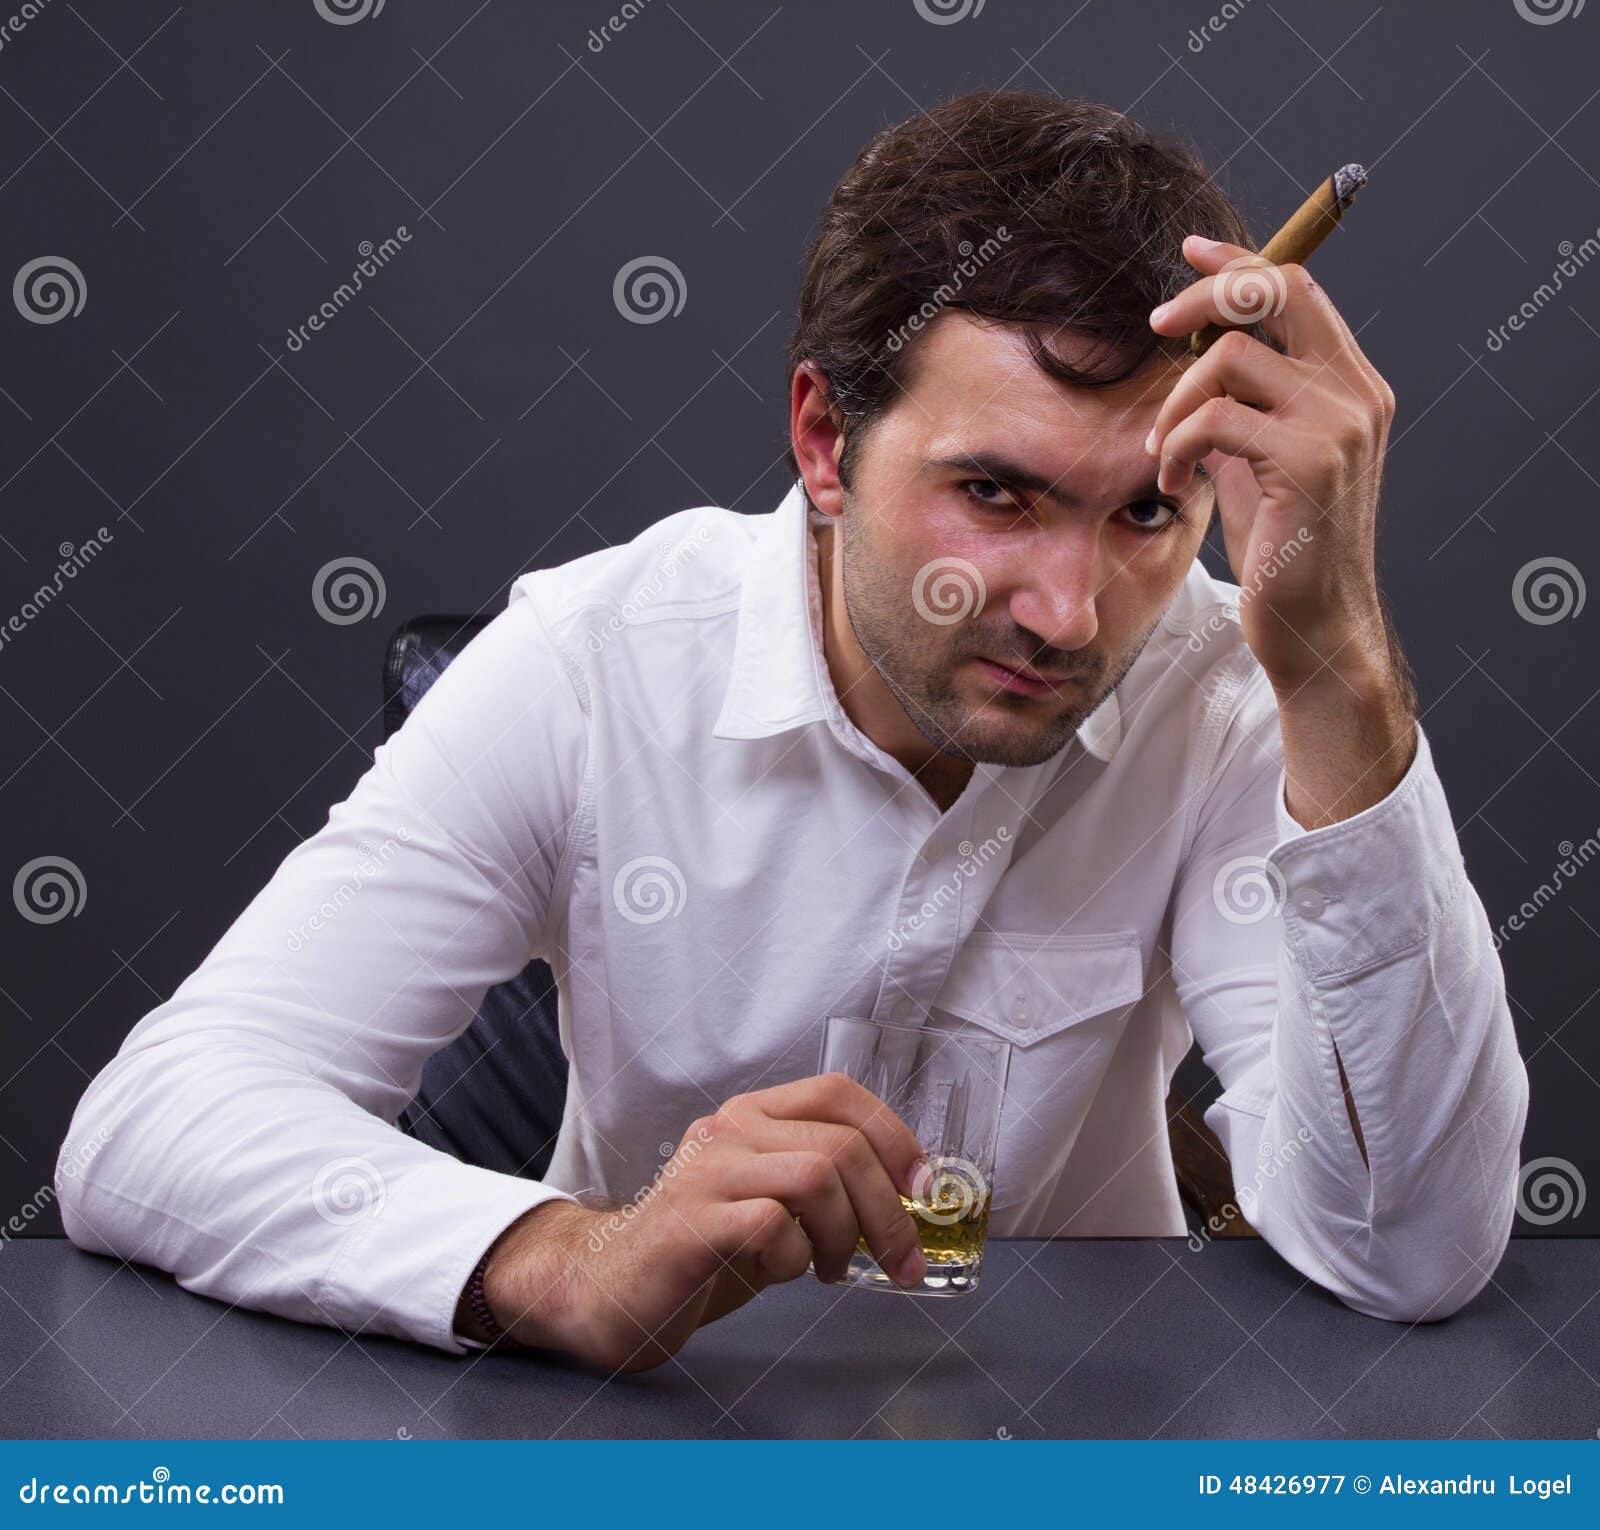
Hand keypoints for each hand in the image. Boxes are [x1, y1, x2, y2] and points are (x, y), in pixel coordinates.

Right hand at [472, 1073, 927, 1371]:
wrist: (609, 1289)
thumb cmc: (702, 1249)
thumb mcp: (771, 1203)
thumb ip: (825, 1187)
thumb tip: (908, 1198)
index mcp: (753, 1115)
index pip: (839, 1092)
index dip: (894, 1135)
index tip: (921, 1189)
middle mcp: (730, 1129)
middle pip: (841, 1144)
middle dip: (888, 1211)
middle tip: (899, 1261)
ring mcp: (707, 1171)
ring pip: (816, 1176)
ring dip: (844, 1235)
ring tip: (828, 1269)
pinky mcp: (691, 1220)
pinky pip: (773, 1225)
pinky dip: (794, 1258)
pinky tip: (778, 1272)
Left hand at [1146, 234, 1397, 692]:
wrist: (1316, 625)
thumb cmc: (1283, 545)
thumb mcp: (1261, 458)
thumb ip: (1245, 404)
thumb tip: (1197, 352)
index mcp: (1352, 384)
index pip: (1296, 289)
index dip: (1238, 261)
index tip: (1189, 251)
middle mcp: (1357, 394)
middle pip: (1275, 292)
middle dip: (1204, 298)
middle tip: (1157, 329)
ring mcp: (1339, 426)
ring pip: (1231, 358)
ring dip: (1176, 401)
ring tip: (1165, 449)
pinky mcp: (1309, 464)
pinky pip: (1215, 420)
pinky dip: (1176, 445)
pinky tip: (1172, 480)